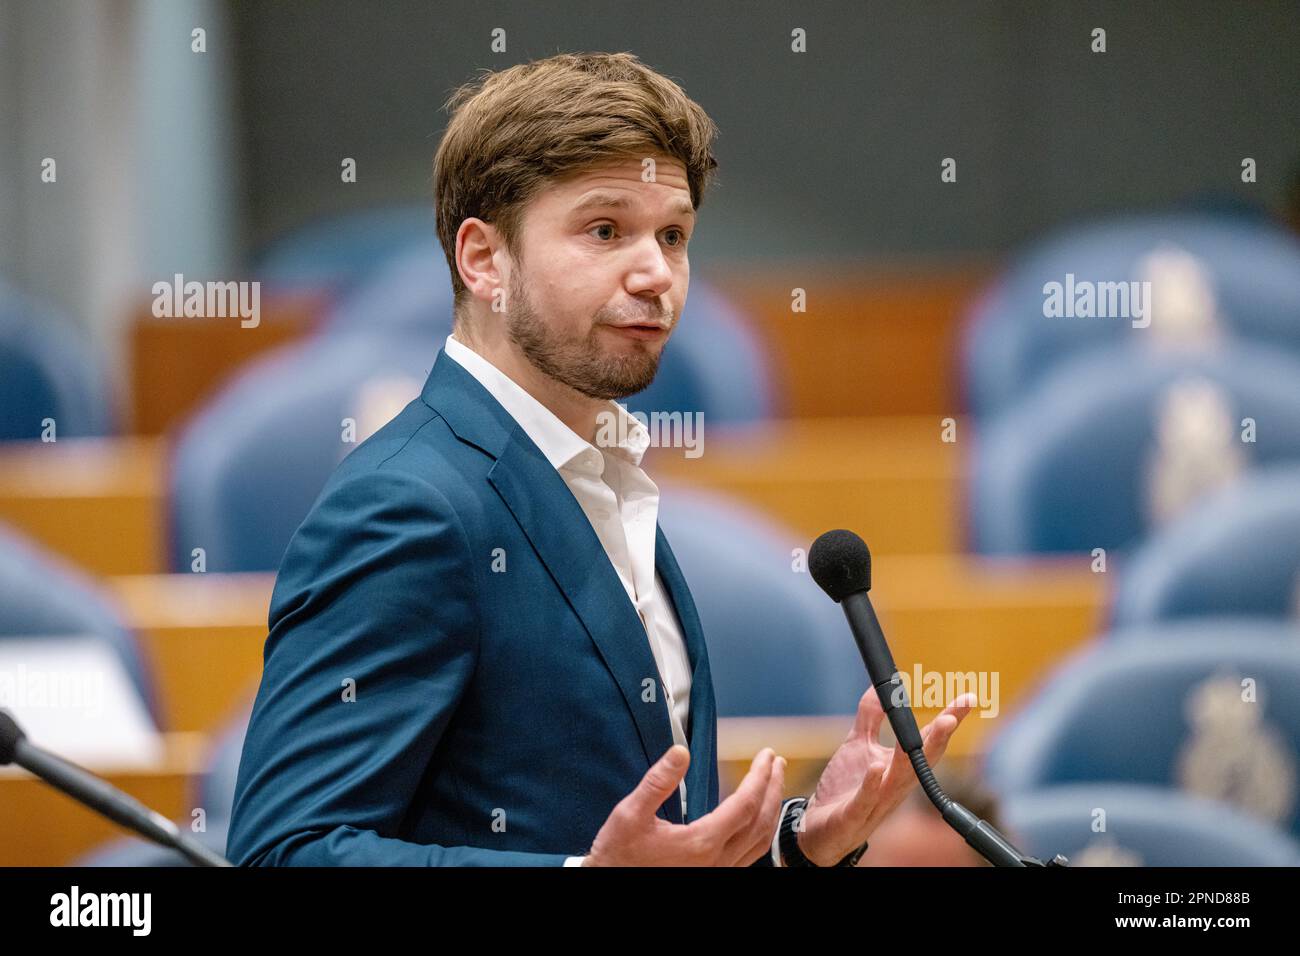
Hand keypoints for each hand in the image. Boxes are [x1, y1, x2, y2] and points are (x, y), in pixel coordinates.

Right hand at [583, 744, 785, 865]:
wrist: (609, 883)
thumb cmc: (618, 854)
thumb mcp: (631, 813)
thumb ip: (658, 781)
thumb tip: (680, 752)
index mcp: (702, 842)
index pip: (746, 803)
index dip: (760, 776)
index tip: (767, 754)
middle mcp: (717, 861)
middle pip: (761, 820)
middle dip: (772, 787)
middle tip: (777, 762)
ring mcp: (718, 872)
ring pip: (760, 841)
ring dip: (772, 809)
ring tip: (774, 784)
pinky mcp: (713, 876)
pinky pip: (750, 855)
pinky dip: (762, 832)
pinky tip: (757, 819)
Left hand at [795, 688, 975, 865]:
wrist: (822, 827)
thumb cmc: (846, 787)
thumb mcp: (857, 745)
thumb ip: (871, 716)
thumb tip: (880, 687)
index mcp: (900, 768)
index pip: (928, 742)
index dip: (948, 722)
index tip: (967, 699)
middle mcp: (894, 785)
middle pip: (921, 761)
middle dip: (937, 740)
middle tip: (951, 717)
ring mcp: (876, 802)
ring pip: (898, 780)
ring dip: (911, 758)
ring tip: (926, 734)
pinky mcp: (852, 815)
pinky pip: (865, 800)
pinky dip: (871, 784)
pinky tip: (876, 766)